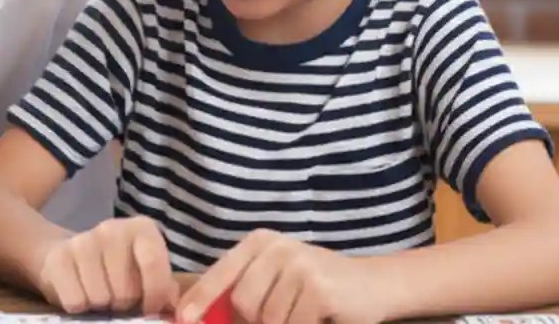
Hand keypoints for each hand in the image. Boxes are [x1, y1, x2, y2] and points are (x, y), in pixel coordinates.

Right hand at [36, 216, 177, 314]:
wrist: (67, 256)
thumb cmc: (117, 269)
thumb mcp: (144, 273)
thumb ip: (164, 288)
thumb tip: (175, 307)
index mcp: (142, 228)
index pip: (153, 263)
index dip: (154, 294)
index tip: (149, 309)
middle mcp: (112, 228)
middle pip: (126, 290)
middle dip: (124, 304)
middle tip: (118, 298)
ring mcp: (83, 241)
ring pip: (100, 298)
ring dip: (101, 306)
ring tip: (100, 294)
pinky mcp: (58, 257)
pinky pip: (76, 301)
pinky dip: (79, 306)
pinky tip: (80, 292)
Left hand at [177, 230, 388, 323]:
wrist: (373, 284)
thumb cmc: (316, 285)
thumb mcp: (277, 278)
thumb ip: (244, 289)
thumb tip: (203, 316)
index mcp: (260, 242)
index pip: (221, 272)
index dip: (200, 297)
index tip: (184, 318)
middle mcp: (277, 248)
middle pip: (243, 302)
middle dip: (256, 320)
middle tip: (284, 314)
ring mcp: (299, 266)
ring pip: (268, 319)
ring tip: (303, 313)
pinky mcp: (319, 289)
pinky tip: (319, 318)